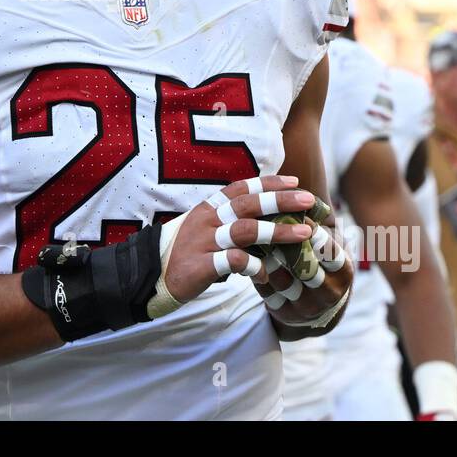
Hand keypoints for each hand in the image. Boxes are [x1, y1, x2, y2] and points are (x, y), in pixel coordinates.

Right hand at [151, 176, 316, 312]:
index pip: (241, 188)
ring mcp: (203, 242)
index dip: (268, 183)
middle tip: (308, 199)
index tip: (294, 181)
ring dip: (278, 231)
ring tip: (304, 233)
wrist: (149, 276)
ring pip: (246, 230)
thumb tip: (264, 220)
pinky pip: (234, 262)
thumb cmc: (183, 253)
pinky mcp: (201, 266)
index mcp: (207, 208)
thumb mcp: (203, 229)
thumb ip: (229, 223)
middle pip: (248, 204)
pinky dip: (254, 266)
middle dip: (280, 200)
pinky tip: (266, 274)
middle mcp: (206, 220)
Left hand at [254, 195, 352, 331]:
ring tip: (248, 236)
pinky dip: (255, 271)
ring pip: (282, 279)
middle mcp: (328, 292)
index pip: (330, 251)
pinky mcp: (285, 313)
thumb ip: (323, 225)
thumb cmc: (322, 262)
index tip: (296, 212)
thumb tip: (307, 193)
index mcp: (343, 271)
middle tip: (265, 222)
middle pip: (304, 267)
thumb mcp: (331, 246)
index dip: (312, 232)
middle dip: (284, 244)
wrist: (317, 304)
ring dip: (264, 257)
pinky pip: (266, 291)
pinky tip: (244, 255)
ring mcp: (306, 306)